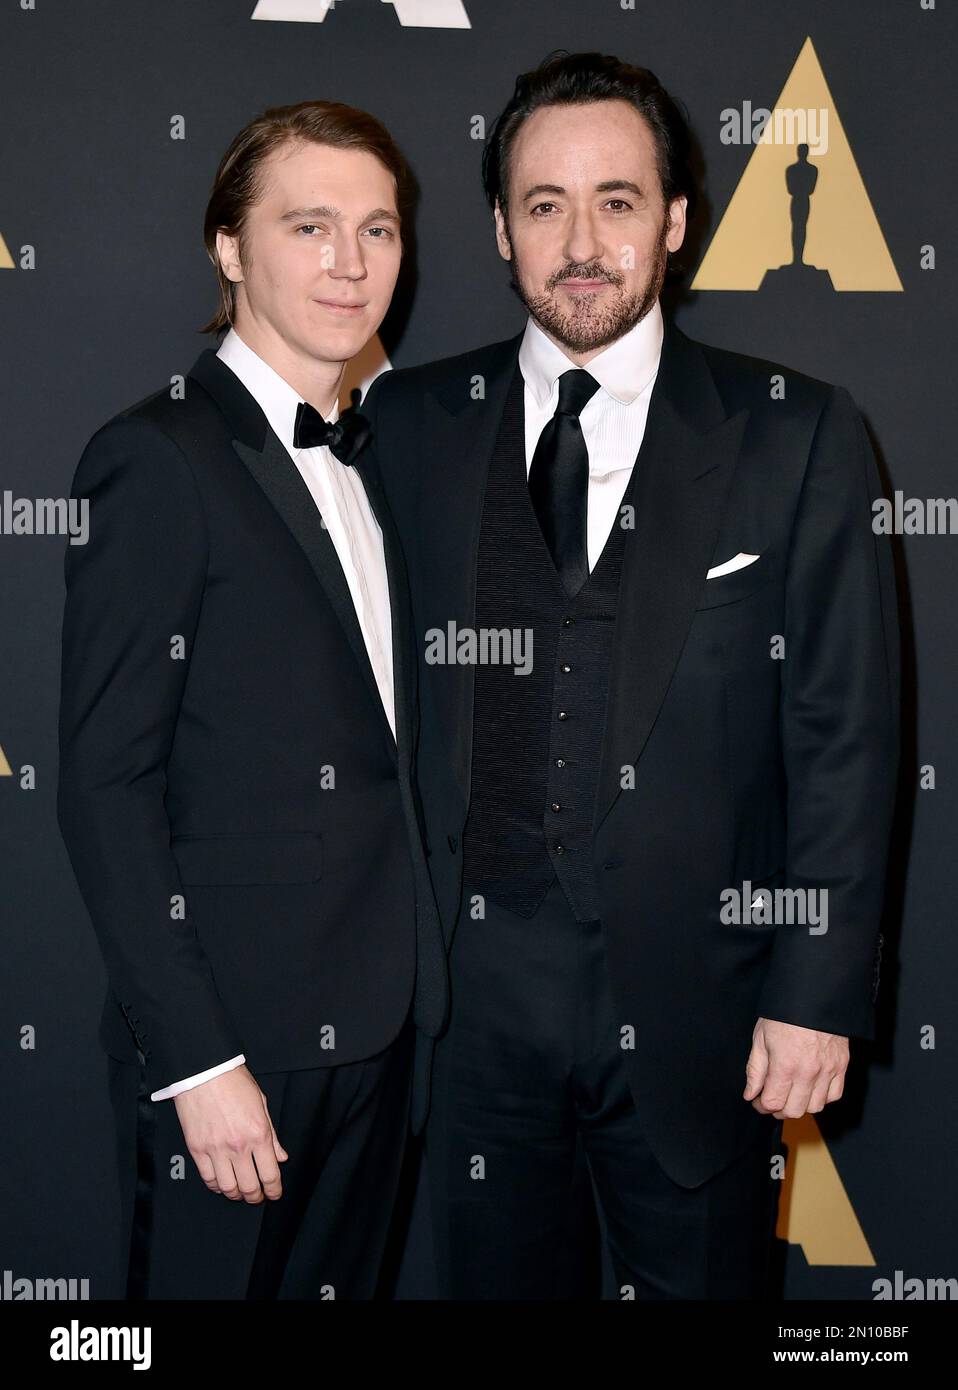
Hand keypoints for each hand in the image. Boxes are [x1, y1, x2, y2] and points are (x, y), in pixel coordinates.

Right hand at [173, 1064, 287, 1201]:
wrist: (205, 1071)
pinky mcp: (197, 1149)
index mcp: (259, 1133)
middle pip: (249, 1187)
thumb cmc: (234, 1082)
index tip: (274, 1194)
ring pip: (228, 1187)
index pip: (270, 1174)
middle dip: (256, 1197)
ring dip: (236, 1194)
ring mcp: (216, 1149)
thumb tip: (281, 1157)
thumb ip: (272, 1135)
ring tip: (240, 1192)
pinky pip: (208, 1178)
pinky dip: (216, 1186)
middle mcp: (238, 1146)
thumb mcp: (262, 1104)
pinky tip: (222, 1183)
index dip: (274, 1190)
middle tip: (257, 1196)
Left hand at [743, 1018, 848, 1117]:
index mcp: (785, 1065)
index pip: (773, 1103)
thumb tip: (751, 1094)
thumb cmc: (783, 1014)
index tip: (757, 1101)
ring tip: (791, 1093)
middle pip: (794, 1111)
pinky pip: (834, 1095)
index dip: (762, 1106)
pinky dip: (822, 1097)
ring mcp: (828, 1070)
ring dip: (801, 1105)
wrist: (813, 994)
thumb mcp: (760, 1037)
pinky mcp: (841, 1065)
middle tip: (772, 1099)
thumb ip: (755, 1070)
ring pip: (815, 1107)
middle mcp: (808, 1072)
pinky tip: (811, 1088)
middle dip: (779, 1110)